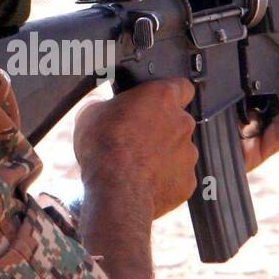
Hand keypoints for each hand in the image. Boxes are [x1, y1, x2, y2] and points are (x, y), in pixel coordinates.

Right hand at [73, 78, 197, 219]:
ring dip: (162, 157)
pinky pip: (178, 179)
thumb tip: (104, 108)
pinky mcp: (187, 183)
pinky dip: (164, 182)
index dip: (169, 94)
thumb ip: (106, 105)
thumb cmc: (104, 148)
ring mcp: (189, 155)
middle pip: (178, 122)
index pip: (182, 86)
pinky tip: (143, 185)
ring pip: (179, 152)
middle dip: (161, 130)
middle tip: (135, 140)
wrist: (115, 191)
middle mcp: (182, 123)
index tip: (156, 103)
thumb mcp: (90, 113)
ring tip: (136, 168)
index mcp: (162, 98)